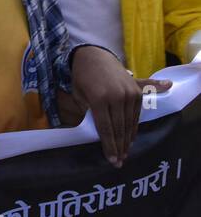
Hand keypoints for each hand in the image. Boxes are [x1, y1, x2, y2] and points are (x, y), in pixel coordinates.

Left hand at [69, 45, 170, 167]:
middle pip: (119, 128)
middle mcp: (117, 97)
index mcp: (99, 99)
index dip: (109, 146)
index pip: (106, 128)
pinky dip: (134, 127)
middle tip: (119, 161)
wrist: (94, 55)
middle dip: (119, 147)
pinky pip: (137, 114)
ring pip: (130, 123)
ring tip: (125, 153)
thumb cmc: (81, 77)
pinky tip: (133, 139)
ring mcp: (130, 94)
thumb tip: (96, 131)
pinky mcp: (137, 91)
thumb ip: (88, 113)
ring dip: (128, 140)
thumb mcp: (78, 95)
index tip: (112, 160)